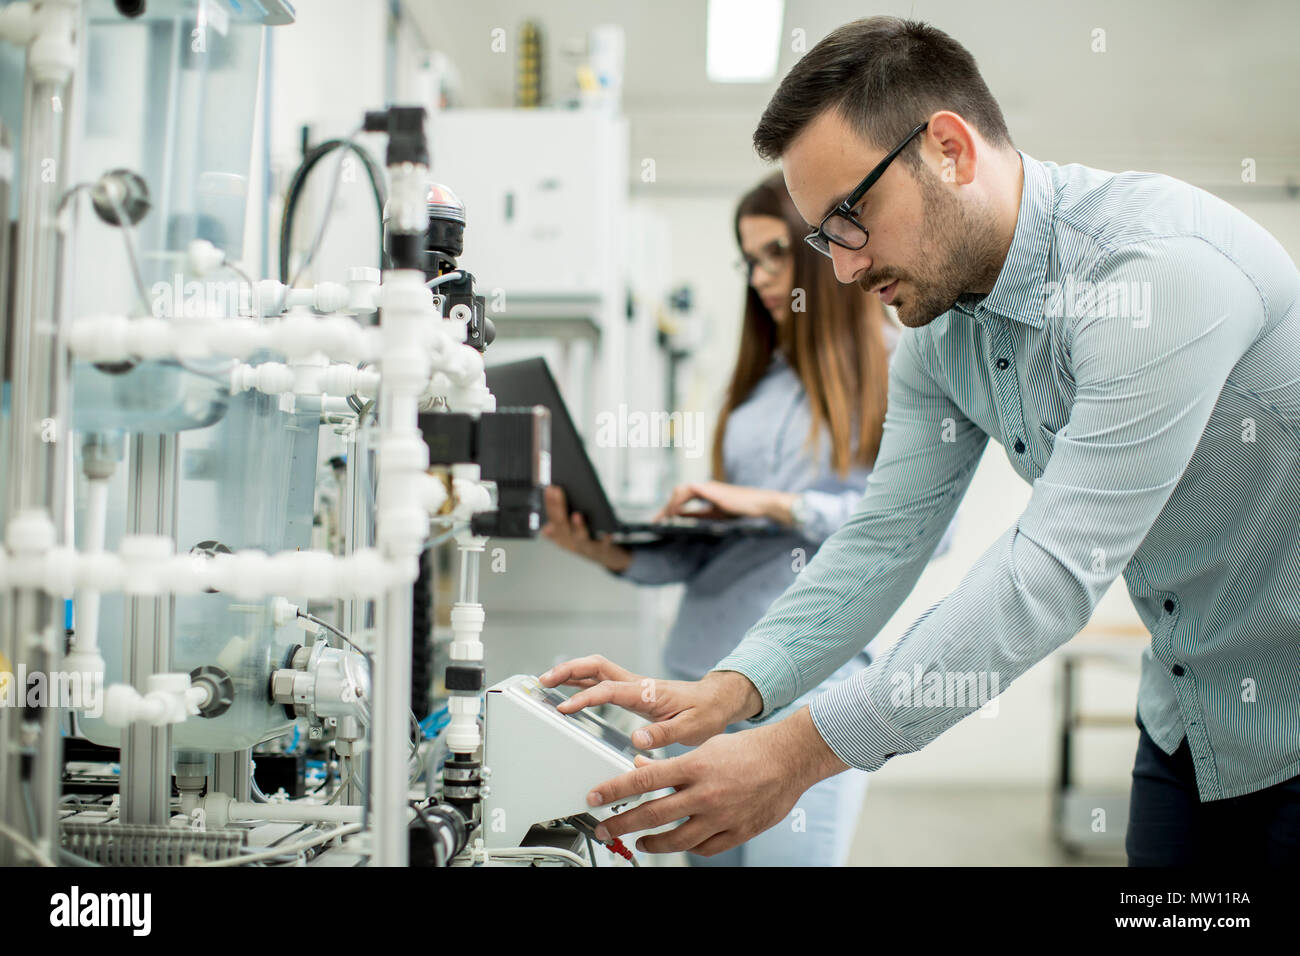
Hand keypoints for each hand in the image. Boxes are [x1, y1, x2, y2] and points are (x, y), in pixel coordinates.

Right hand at [539, 654, 761, 747]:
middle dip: (568, 670)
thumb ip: (663, 734)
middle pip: (595, 667)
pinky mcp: (634, 692)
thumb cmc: (706, 714)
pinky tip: (572, 691)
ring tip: (547, 682)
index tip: (564, 708)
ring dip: (571, 672)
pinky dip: (583, 681)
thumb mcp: (690, 729)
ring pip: (597, 671)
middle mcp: (637, 685)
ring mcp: (634, 686)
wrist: (717, 702)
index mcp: (646, 692)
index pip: (607, 690)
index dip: (583, 698)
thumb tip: (637, 740)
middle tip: (543, 681)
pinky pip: (603, 681)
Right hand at [540, 486, 630, 572]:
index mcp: (561, 537)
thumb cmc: (584, 538)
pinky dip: (605, 537)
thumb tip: (548, 514)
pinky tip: (608, 531)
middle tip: (558, 491)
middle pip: (563, 525)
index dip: (549, 504)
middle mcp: (571, 542)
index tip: (550, 488)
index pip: (552, 519)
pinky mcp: (602, 548)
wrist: (603, 556)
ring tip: (577, 515)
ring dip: (578, 527)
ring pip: (580, 537)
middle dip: (559, 507)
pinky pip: (603, 543)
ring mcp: (586, 546)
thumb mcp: (569, 533)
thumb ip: (558, 523)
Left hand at [588, 707, 849, 855]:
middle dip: (623, 824)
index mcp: (695, 766)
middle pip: (653, 814)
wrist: (788, 759)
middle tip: (605, 829)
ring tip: (640, 843)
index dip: (614, 790)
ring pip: (676, 840)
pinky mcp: (738, 832)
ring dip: (652, 843)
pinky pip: (705, 848)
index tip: (594, 798)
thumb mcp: (705, 747)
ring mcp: (721, 816)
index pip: (643, 780)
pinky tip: (680, 844)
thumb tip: (641, 768)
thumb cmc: (747, 750)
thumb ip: (672, 764)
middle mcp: (705, 794)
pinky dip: (689, 848)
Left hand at [653, 480, 796, 525]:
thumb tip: (682, 518)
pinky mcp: (710, 489)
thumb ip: (699, 515)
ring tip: (662, 519)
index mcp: (707, 492)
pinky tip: (674, 513)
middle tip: (656, 521)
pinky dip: (679, 502)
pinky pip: (687, 492)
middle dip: (666, 506)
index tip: (662, 520)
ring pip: (680, 491)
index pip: (683, 497)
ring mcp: (707, 487)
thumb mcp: (716, 515)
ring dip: (670, 504)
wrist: (758, 504)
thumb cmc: (742, 510)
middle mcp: (705, 487)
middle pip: (678, 492)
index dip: (672, 508)